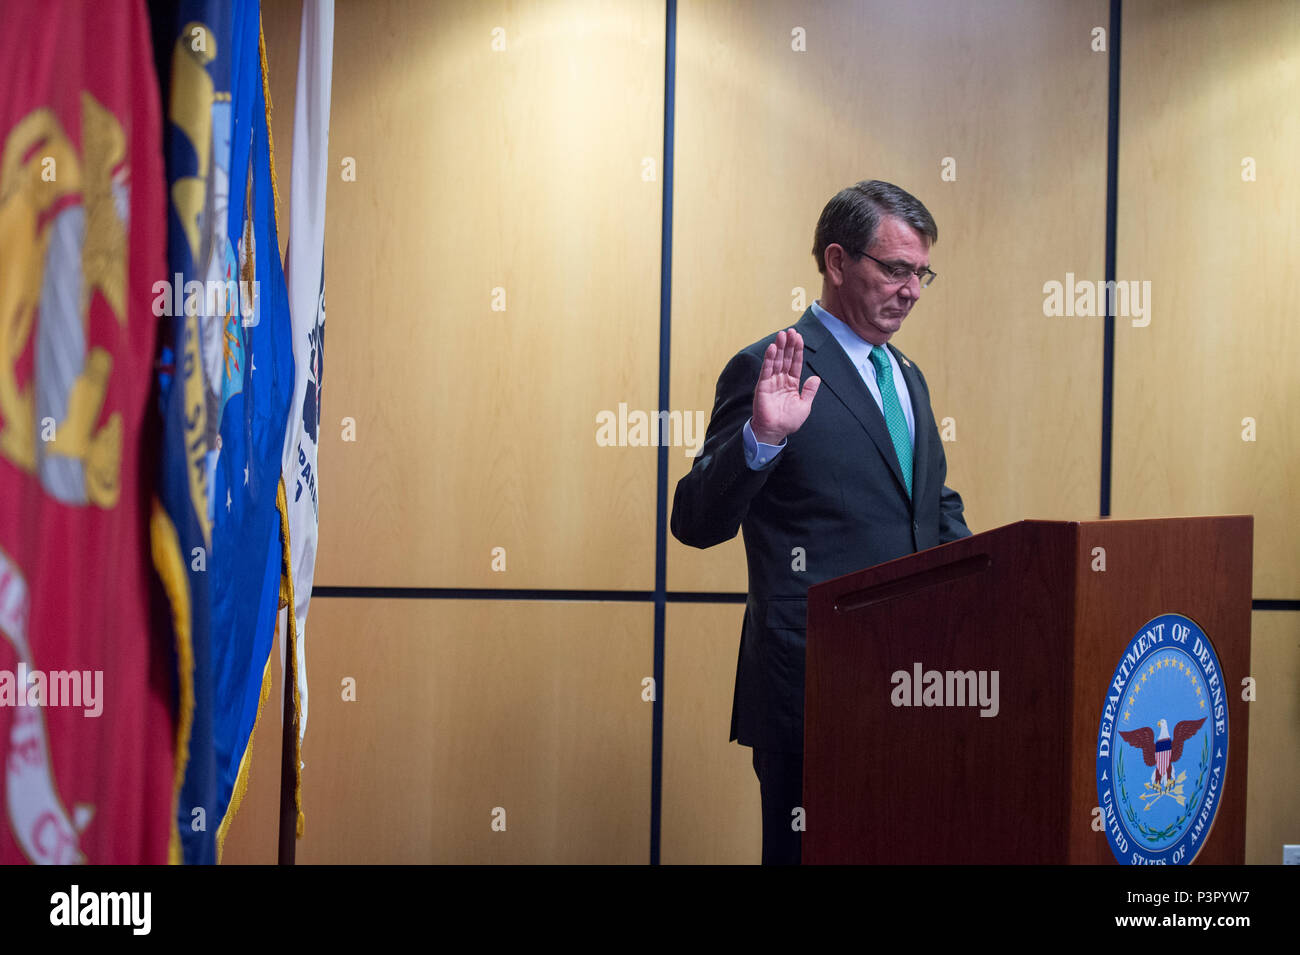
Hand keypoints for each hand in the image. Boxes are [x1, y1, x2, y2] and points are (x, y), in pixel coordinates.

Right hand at [751, 328, 820, 444]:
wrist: (775, 431)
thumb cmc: (789, 421)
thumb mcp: (804, 405)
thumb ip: (809, 391)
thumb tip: (816, 377)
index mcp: (792, 383)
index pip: (795, 363)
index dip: (797, 350)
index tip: (799, 337)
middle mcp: (781, 380)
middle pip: (785, 358)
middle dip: (789, 345)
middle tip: (791, 331)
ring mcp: (771, 381)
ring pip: (776, 361)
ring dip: (779, 347)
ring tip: (782, 334)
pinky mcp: (763, 385)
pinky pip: (767, 369)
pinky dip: (769, 358)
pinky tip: (773, 348)